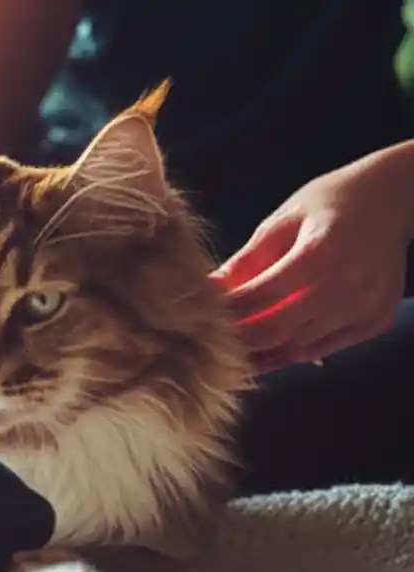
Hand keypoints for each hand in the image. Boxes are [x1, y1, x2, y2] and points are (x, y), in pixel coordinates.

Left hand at [210, 143, 413, 370]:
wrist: (395, 198)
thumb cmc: (329, 203)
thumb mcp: (282, 221)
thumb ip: (246, 260)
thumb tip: (207, 289)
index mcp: (321, 252)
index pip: (260, 298)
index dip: (225, 312)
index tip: (198, 315)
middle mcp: (349, 284)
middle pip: (277, 331)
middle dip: (238, 339)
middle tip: (208, 340)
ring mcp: (366, 307)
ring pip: (298, 347)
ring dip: (261, 351)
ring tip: (230, 347)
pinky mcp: (376, 321)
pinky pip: (322, 348)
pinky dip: (291, 350)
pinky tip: (267, 345)